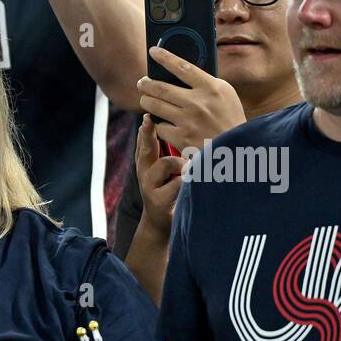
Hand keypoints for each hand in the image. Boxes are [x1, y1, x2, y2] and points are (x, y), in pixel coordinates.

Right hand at [133, 115, 185, 237]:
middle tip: (147, 121)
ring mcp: (149, 187)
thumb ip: (165, 153)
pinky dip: (189, 181)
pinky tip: (195, 183)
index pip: (144, 142)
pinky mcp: (159, 200)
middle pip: (145, 150)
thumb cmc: (169, 190)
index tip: (147, 116)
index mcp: (146, 164)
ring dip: (183, 164)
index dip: (145, 129)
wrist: (163, 223)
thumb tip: (174, 125)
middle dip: (146, 134)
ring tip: (192, 169)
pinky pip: (178, 182)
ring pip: (167, 164)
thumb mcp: (166, 171)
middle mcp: (144, 174)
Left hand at [136, 45, 246, 152]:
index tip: (153, 51)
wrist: (233, 149)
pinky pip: (159, 126)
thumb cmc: (229, 119)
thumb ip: (205, 83)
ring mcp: (187, 121)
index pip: (183, 67)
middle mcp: (197, 102)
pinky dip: (159, 123)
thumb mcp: (225, 94)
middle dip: (146, 84)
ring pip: (154, 105)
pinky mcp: (180, 137)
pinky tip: (163, 123)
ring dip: (146, 101)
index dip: (165, 57)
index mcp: (211, 88)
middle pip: (160, 87)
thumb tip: (181, 72)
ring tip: (146, 99)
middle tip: (142, 82)